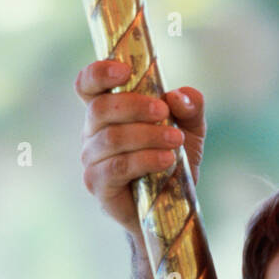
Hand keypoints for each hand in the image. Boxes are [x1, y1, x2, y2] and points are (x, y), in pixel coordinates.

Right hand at [76, 59, 206, 235]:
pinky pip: (117, 167)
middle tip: (163, 112)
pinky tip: (166, 160)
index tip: (125, 71)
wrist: (171, 207)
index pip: (88, 85)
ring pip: (111, 138)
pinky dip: (144, 160)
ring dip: (147, 135)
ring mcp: (92, 159)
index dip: (99, 73)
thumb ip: (190, 107)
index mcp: (108, 112)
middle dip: (134, 106)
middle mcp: (93, 132)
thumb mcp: (191, 129)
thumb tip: (178, 96)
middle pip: (101, 108)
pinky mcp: (99, 185)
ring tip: (175, 141)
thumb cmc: (173, 160)